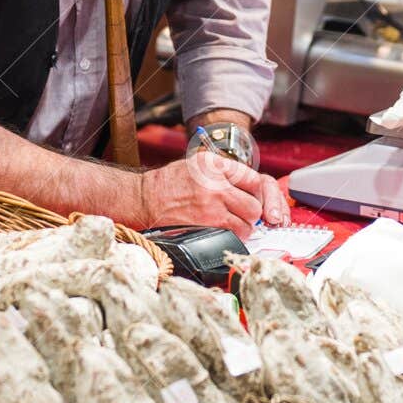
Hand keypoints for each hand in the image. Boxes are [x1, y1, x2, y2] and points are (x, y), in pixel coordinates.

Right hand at [134, 154, 288, 236]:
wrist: (143, 199)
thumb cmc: (170, 183)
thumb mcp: (198, 164)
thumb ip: (224, 172)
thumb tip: (252, 188)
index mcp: (215, 164)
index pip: (255, 180)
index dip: (259, 194)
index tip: (255, 200)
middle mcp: (216, 183)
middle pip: (254, 205)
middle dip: (252, 214)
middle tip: (244, 216)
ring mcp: (211, 205)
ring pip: (247, 223)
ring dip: (244, 228)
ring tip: (232, 224)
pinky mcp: (206, 224)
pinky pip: (233, 234)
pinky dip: (233, 237)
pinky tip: (224, 232)